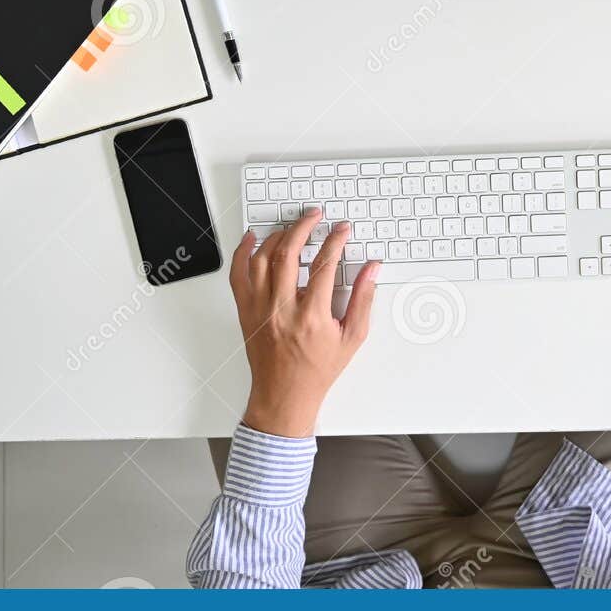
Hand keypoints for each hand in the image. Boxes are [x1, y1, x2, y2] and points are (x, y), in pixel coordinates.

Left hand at [229, 209, 379, 437]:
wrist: (285, 395)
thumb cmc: (318, 370)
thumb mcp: (352, 337)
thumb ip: (363, 300)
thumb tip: (372, 270)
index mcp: (311, 316)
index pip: (323, 265)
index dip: (334, 241)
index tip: (341, 229)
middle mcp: (281, 309)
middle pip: (287, 254)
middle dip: (303, 228)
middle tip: (314, 216)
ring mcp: (259, 309)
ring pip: (261, 260)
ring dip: (277, 237)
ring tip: (292, 227)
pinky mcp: (245, 312)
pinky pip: (238, 275)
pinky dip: (243, 253)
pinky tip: (253, 239)